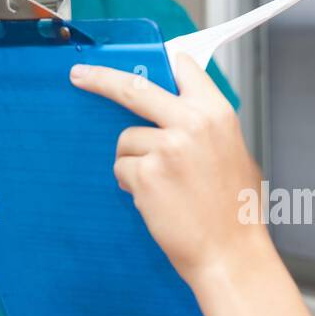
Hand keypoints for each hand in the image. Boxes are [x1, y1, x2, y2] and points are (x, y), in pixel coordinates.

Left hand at [69, 54, 270, 286]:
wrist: (229, 253)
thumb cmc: (235, 211)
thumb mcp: (235, 154)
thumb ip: (206, 126)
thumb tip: (178, 109)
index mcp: (217, 113)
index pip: (183, 68)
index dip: (163, 65)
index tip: (144, 62)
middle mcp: (191, 123)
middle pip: (135, 87)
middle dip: (101, 78)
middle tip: (79, 75)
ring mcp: (166, 147)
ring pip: (127, 139)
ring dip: (134, 161)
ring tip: (162, 187)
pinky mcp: (145, 174)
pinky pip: (122, 168)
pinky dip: (132, 184)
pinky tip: (156, 200)